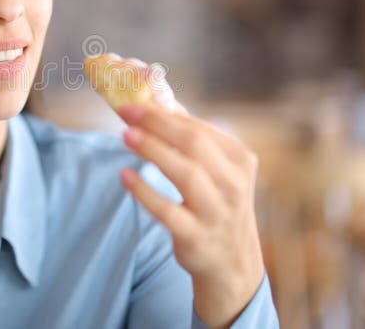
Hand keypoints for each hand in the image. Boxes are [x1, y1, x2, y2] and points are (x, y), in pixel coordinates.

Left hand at [118, 101, 264, 328]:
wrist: (232, 263)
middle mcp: (233, 184)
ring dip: (152, 151)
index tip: (134, 103)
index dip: (164, 114)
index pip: (199, 128)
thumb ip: (190, 136)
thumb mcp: (216, 169)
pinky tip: (125, 176)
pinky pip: (169, 211)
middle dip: (157, 125)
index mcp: (239, 159)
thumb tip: (157, 100)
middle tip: (126, 113)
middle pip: (193, 145)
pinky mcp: (197, 236)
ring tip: (125, 136)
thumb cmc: (216, 203)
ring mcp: (217, 212)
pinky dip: (145, 192)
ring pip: (185, 174)